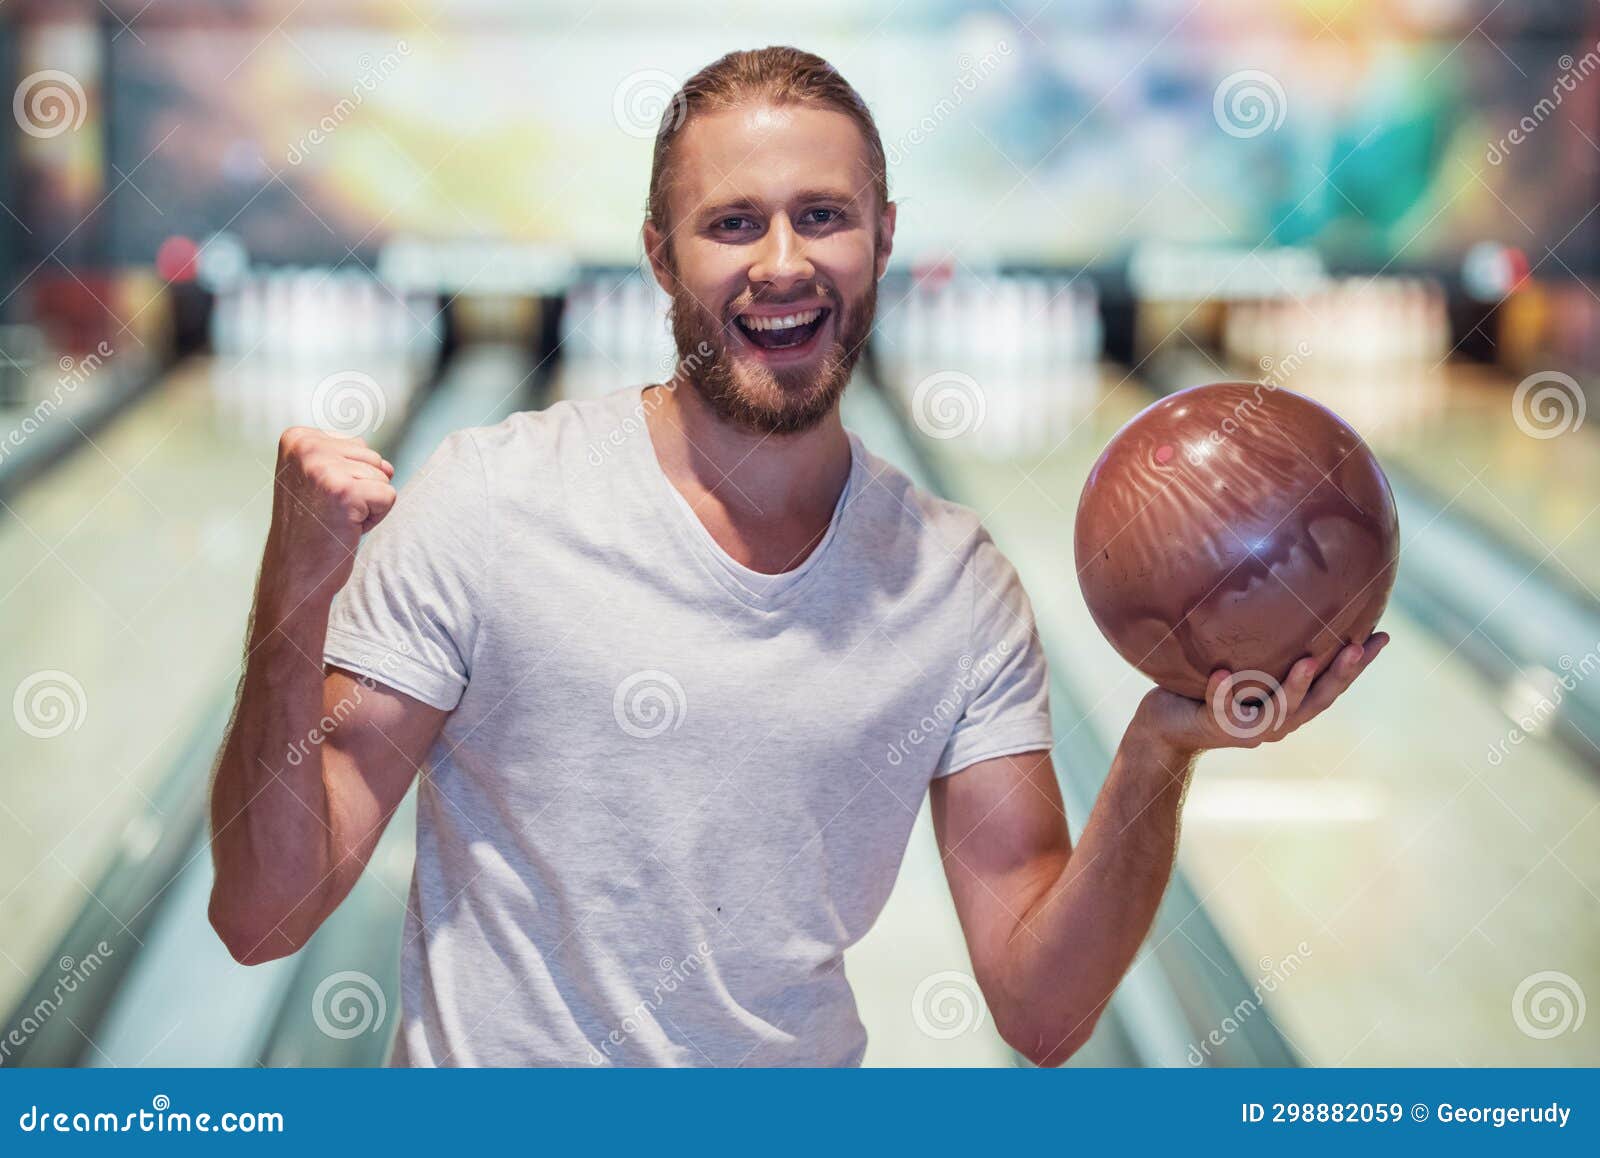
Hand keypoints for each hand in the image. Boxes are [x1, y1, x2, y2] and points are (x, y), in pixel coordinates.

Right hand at [264, 426, 395, 602]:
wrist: (294, 573)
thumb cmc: (312, 528)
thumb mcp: (319, 479)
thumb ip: (350, 459)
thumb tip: (389, 466)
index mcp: (297, 438)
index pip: (357, 444)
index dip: (349, 476)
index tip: (322, 497)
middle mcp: (306, 447)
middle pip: (372, 457)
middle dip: (361, 488)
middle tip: (330, 511)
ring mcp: (323, 468)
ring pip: (382, 475)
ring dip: (368, 503)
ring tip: (337, 519)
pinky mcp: (345, 492)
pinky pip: (389, 495)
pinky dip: (376, 517)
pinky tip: (347, 527)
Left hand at [1132, 633, 1389, 755]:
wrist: (1167, 727)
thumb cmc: (1208, 689)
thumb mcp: (1246, 668)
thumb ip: (1268, 649)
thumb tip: (1288, 598)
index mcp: (1289, 706)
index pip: (1333, 684)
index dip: (1359, 665)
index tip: (1383, 637)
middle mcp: (1277, 720)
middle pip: (1318, 699)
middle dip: (1341, 674)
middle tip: (1357, 645)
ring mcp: (1247, 726)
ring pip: (1279, 708)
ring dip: (1296, 685)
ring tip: (1308, 660)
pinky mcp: (1215, 726)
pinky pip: (1220, 706)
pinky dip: (1223, 690)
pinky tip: (1225, 673)